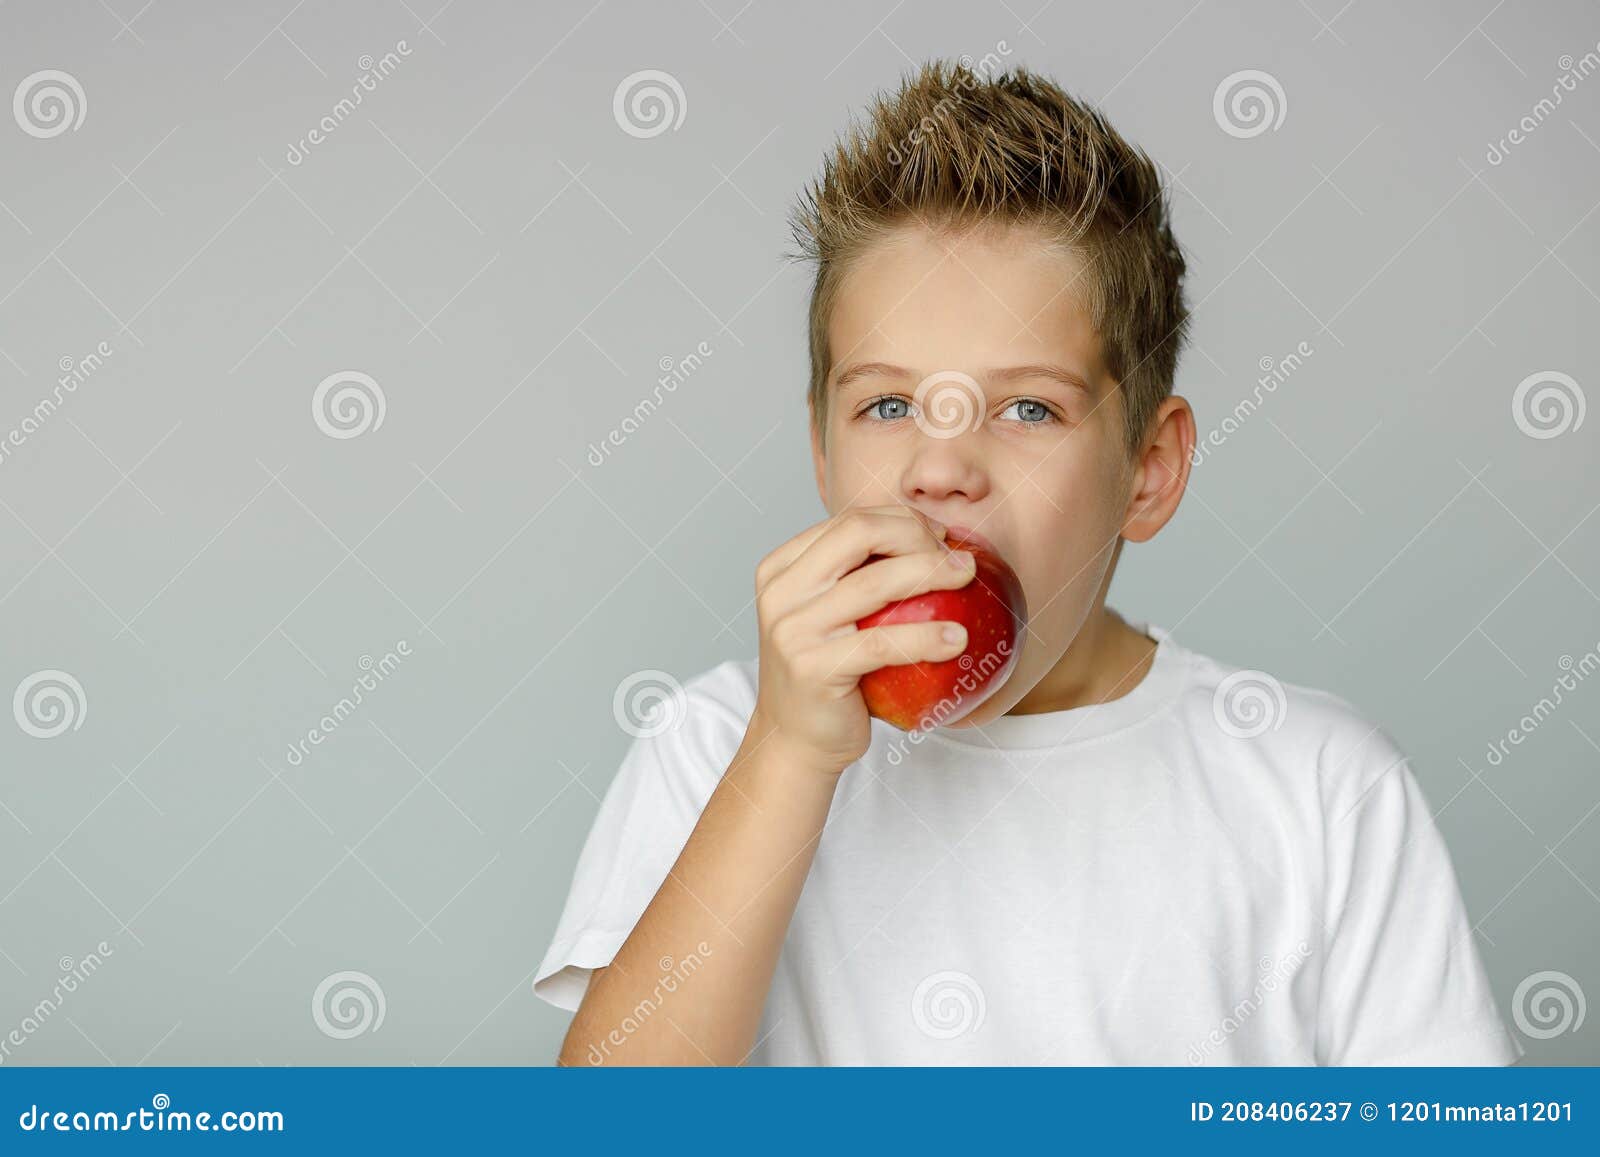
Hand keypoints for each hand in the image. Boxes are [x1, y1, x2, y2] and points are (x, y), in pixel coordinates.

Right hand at [746, 505, 977, 773]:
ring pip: (874, 582)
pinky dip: (927, 637)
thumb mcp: (830, 616)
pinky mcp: (813, 668)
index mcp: (782, 569)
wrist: (795, 741)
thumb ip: (858, 578)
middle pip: (857, 533)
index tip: (940, 539)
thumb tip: (935, 541)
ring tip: (968, 578)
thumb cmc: (828, 675)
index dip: (902, 521)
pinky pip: (882, 643)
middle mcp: (781, 592)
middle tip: (955, 558)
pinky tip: (959, 639)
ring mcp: (793, 629)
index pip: (848, 521)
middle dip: (916, 534)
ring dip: (932, 573)